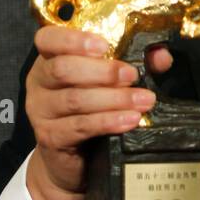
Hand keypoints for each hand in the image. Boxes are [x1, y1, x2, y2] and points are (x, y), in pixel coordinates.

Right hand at [24, 26, 171, 199]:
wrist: (70, 160)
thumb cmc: (88, 112)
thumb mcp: (107, 84)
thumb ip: (132, 64)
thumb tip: (160, 56)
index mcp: (49, 60)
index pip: (48, 39)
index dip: (74, 39)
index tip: (104, 46)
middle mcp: (39, 82)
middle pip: (63, 69)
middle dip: (103, 71)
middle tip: (132, 75)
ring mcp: (41, 111)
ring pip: (75, 99)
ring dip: (113, 99)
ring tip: (142, 100)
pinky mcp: (50, 137)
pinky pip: (80, 126)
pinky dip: (108, 122)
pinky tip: (129, 120)